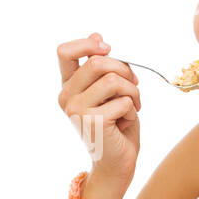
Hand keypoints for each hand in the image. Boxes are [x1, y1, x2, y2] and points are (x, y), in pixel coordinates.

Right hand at [57, 33, 139, 180]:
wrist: (118, 163)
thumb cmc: (116, 125)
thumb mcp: (109, 91)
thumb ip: (101, 67)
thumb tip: (97, 35)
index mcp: (68, 87)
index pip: (64, 52)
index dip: (87, 44)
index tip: (107, 48)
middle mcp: (66, 97)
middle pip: (97, 62)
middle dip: (124, 70)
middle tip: (134, 86)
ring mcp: (76, 109)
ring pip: (112, 80)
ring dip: (132, 91)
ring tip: (133, 105)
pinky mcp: (92, 121)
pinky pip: (123, 101)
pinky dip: (133, 110)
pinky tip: (126, 122)